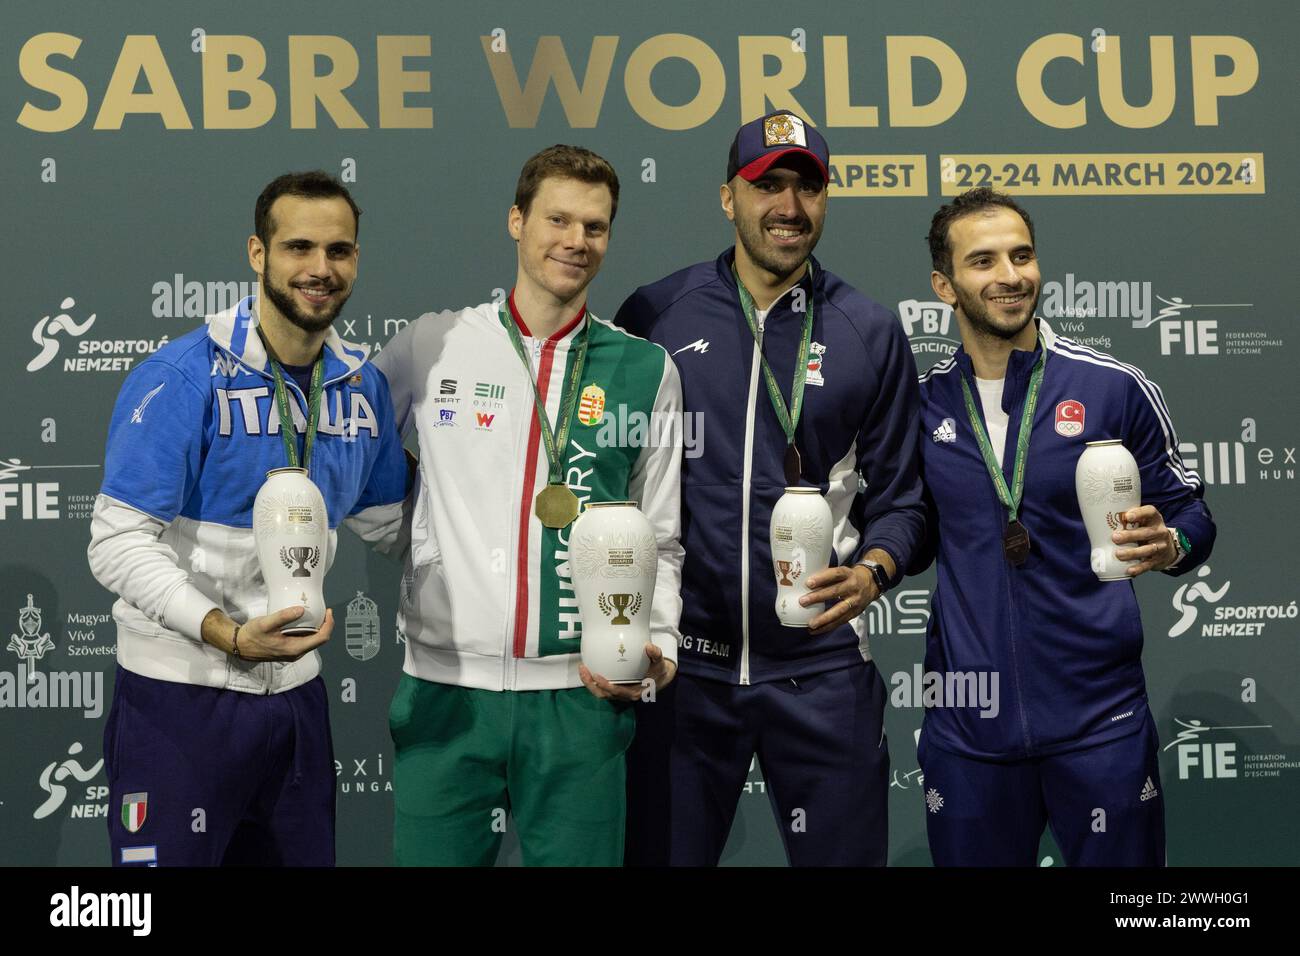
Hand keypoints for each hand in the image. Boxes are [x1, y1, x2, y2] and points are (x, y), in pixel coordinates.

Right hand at [201, 606, 333, 661]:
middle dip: (325, 625)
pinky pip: (304, 640)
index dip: (329, 625)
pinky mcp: (288, 650)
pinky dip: (309, 630)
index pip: (321, 638)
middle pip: (319, 640)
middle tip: (324, 610)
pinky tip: (305, 620)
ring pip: (312, 641)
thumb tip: (302, 610)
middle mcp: (297, 653)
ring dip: (318, 628)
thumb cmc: (252, 635)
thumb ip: (283, 617)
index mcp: (295, 649)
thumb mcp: (266, 623)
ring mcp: (293, 653)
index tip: (329, 611)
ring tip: (317, 613)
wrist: (239, 646)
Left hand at [579, 642, 676, 701]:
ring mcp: (618, 693)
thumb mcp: (660, 662)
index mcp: (634, 691)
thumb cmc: (658, 670)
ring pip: (600, 692)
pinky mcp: (615, 689)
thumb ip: (655, 654)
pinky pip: (601, 688)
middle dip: (591, 684)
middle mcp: (624, 695)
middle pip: (603, 694)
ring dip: (589, 683)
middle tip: (583, 670)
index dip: (605, 685)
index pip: (617, 691)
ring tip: (582, 669)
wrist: (659, 678)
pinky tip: (587, 669)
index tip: (596, 676)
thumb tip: (648, 646)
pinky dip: (592, 681)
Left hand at [802, 565, 877, 635]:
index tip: (808, 583)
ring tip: (810, 624)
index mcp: (848, 574)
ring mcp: (855, 601)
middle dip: (818, 597)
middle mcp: (853, 587)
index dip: (822, 578)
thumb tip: (802, 581)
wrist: (871, 584)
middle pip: (835, 592)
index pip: (835, 574)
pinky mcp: (855, 613)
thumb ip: (827, 576)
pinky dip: (827, 627)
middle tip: (802, 601)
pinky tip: (815, 630)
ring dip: (824, 618)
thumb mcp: (842, 572)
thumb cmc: (849, 577)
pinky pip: (840, 621)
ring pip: (839, 611)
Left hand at [1111, 505, 1177, 576]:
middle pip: (1146, 533)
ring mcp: (1160, 546)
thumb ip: (1129, 521)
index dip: (1139, 513)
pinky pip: (1148, 564)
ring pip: (1147, 550)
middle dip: (1130, 536)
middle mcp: (1159, 531)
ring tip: (1118, 554)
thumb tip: (1100, 521)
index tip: (1127, 516)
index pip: (1150, 512)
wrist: (1168, 549)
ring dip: (1132, 553)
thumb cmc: (1147, 531)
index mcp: (1154, 519)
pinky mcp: (1158, 560)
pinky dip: (1138, 568)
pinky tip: (1129, 570)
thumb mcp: (1144, 523)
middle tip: (1115, 537)